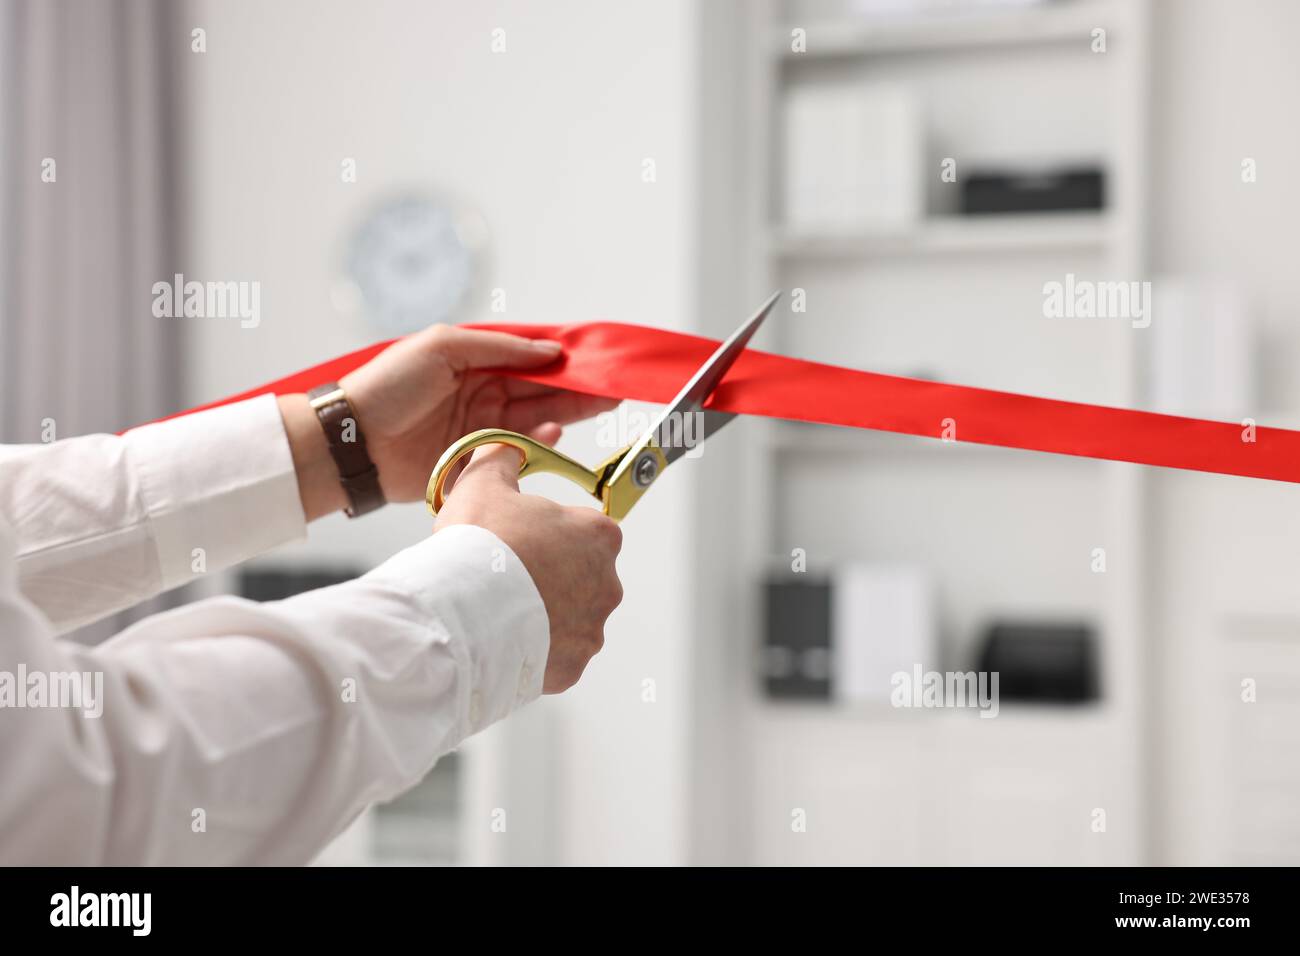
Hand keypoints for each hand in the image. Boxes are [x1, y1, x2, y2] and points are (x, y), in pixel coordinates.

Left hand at [278, 325, 617, 519]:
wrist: (353, 443)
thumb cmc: (387, 387)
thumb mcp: (441, 346)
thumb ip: (498, 348)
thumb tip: (547, 349)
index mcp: (474, 360)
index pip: (530, 355)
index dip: (564, 356)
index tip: (595, 357)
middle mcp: (483, 390)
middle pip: (541, 386)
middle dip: (578, 385)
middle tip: (613, 384)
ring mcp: (482, 425)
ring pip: (537, 415)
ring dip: (569, 410)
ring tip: (602, 403)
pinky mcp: (480, 458)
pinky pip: (520, 448)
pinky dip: (542, 440)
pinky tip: (559, 431)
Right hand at [435, 423, 622, 693]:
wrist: (461, 613)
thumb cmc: (476, 547)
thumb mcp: (484, 484)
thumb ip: (502, 459)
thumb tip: (508, 446)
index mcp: (598, 534)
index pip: (585, 530)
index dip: (548, 535)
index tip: (521, 542)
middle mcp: (607, 582)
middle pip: (581, 577)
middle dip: (549, 577)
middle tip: (506, 577)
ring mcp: (592, 627)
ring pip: (570, 619)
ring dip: (543, 615)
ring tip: (500, 611)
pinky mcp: (573, 665)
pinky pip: (556, 655)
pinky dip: (535, 650)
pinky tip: (504, 639)